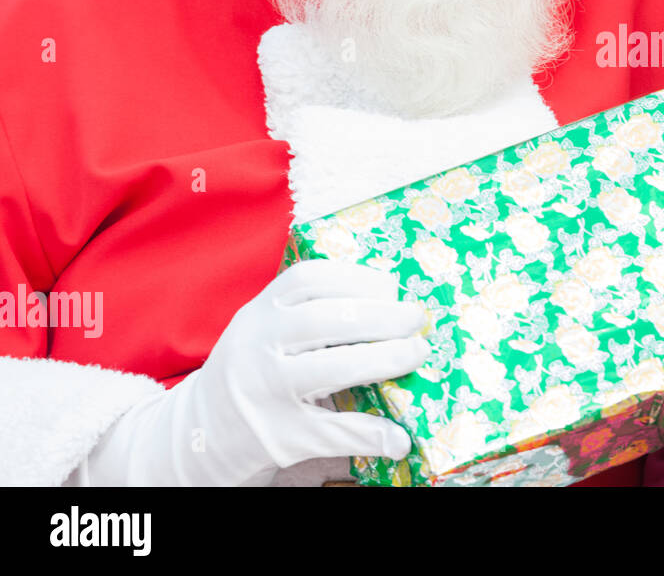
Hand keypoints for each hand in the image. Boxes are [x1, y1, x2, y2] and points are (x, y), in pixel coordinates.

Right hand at [70, 259, 430, 485]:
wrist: (195, 436)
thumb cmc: (250, 372)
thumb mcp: (263, 331)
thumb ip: (307, 314)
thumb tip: (388, 300)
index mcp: (260, 312)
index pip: (310, 278)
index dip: (357, 277)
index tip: (391, 286)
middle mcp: (259, 345)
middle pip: (328, 319)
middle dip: (383, 316)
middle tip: (416, 319)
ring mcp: (266, 391)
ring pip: (334, 369)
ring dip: (386, 360)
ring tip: (417, 355)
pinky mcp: (278, 436)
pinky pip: (334, 431)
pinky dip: (372, 433)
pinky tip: (398, 437)